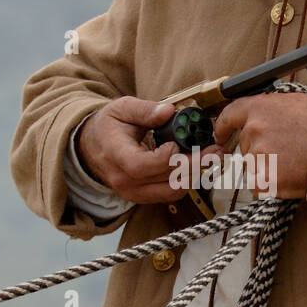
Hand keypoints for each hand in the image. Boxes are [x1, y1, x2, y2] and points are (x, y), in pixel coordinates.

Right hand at [78, 97, 222, 204]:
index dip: (164, 158)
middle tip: (214, 151)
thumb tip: (169, 111)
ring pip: (171, 190)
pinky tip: (199, 165)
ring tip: (212, 156)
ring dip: (195, 174)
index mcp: (115, 154)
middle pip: (164, 179)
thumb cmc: (108, 126)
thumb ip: (144, 110)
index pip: (140, 165)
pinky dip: (187, 181)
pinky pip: (170, 194)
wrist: (93, 147)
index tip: (177, 144)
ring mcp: (133, 192)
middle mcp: (124, 179)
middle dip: (194, 164)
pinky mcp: (143, 197)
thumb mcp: (121, 108)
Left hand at [213, 93, 306, 198]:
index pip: (230, 115)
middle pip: (246, 145)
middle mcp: (254, 130)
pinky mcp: (264, 178)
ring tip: (291, 163)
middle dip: (260, 150)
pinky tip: (288, 176)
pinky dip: (270, 185)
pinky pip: (258, 186)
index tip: (220, 136)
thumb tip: (264, 113)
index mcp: (259, 108)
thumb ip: (273, 107)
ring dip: (267, 168)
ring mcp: (258, 155)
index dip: (223, 127)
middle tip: (284, 152)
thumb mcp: (296, 102)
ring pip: (253, 166)